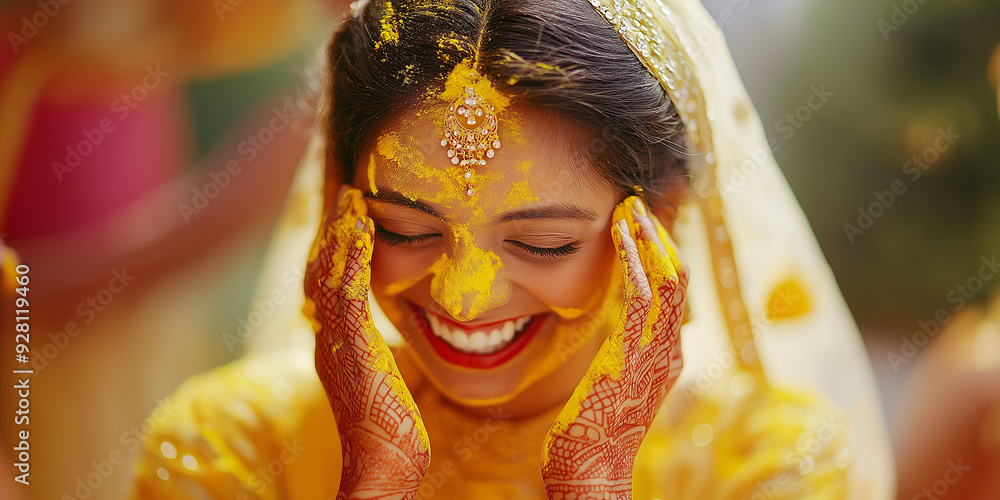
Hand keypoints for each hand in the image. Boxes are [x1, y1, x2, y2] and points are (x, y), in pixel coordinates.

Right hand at [304, 187, 429, 498]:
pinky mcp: (354, 346)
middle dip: (334, 234)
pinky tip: (362, 228)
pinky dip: (352, 256)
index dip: (336, 252)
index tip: (351, 221)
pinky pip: (347, 290)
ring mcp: (337, 342)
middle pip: (321, 274)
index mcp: (335, 348)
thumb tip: (380, 350)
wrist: (382, 467)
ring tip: (354, 201)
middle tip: (348, 198)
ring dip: (341, 235)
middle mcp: (328, 340)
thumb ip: (375, 361)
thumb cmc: (391, 438)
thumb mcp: (381, 388)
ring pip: (329, 275)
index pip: (328, 288)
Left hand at [541, 196, 688, 499]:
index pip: (674, 290)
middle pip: (678, 279)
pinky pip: (642, 304)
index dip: (659, 252)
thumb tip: (614, 325)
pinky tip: (623, 241)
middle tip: (636, 202)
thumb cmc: (592, 432)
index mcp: (666, 355)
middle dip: (658, 237)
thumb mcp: (612, 383)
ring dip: (648, 242)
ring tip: (630, 209)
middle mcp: (669, 352)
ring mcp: (656, 356)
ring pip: (667, 283)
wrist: (591, 473)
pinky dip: (636, 266)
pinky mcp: (632, 359)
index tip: (638, 221)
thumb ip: (620, 351)